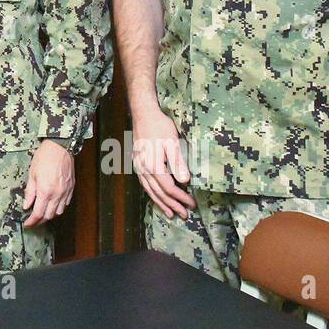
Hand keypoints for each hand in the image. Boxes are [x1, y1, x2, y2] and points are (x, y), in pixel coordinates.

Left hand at [23, 140, 74, 226]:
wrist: (60, 147)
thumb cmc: (44, 157)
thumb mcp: (32, 174)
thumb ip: (29, 192)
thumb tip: (26, 205)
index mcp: (45, 191)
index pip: (38, 213)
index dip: (32, 221)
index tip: (28, 224)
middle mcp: (57, 194)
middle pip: (49, 215)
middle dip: (40, 221)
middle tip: (33, 220)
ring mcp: (66, 192)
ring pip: (59, 212)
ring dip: (50, 215)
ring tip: (43, 213)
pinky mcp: (71, 188)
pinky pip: (66, 203)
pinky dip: (59, 207)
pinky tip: (53, 204)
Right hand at [131, 103, 193, 218]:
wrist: (143, 114)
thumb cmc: (160, 126)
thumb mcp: (172, 142)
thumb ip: (178, 162)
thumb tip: (185, 181)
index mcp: (153, 165)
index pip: (169, 188)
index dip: (181, 198)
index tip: (191, 204)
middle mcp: (143, 169)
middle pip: (159, 192)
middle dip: (172, 205)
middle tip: (184, 215)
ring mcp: (138, 166)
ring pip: (149, 190)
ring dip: (161, 203)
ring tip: (170, 213)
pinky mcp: (137, 163)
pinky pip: (144, 184)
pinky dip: (151, 193)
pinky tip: (156, 196)